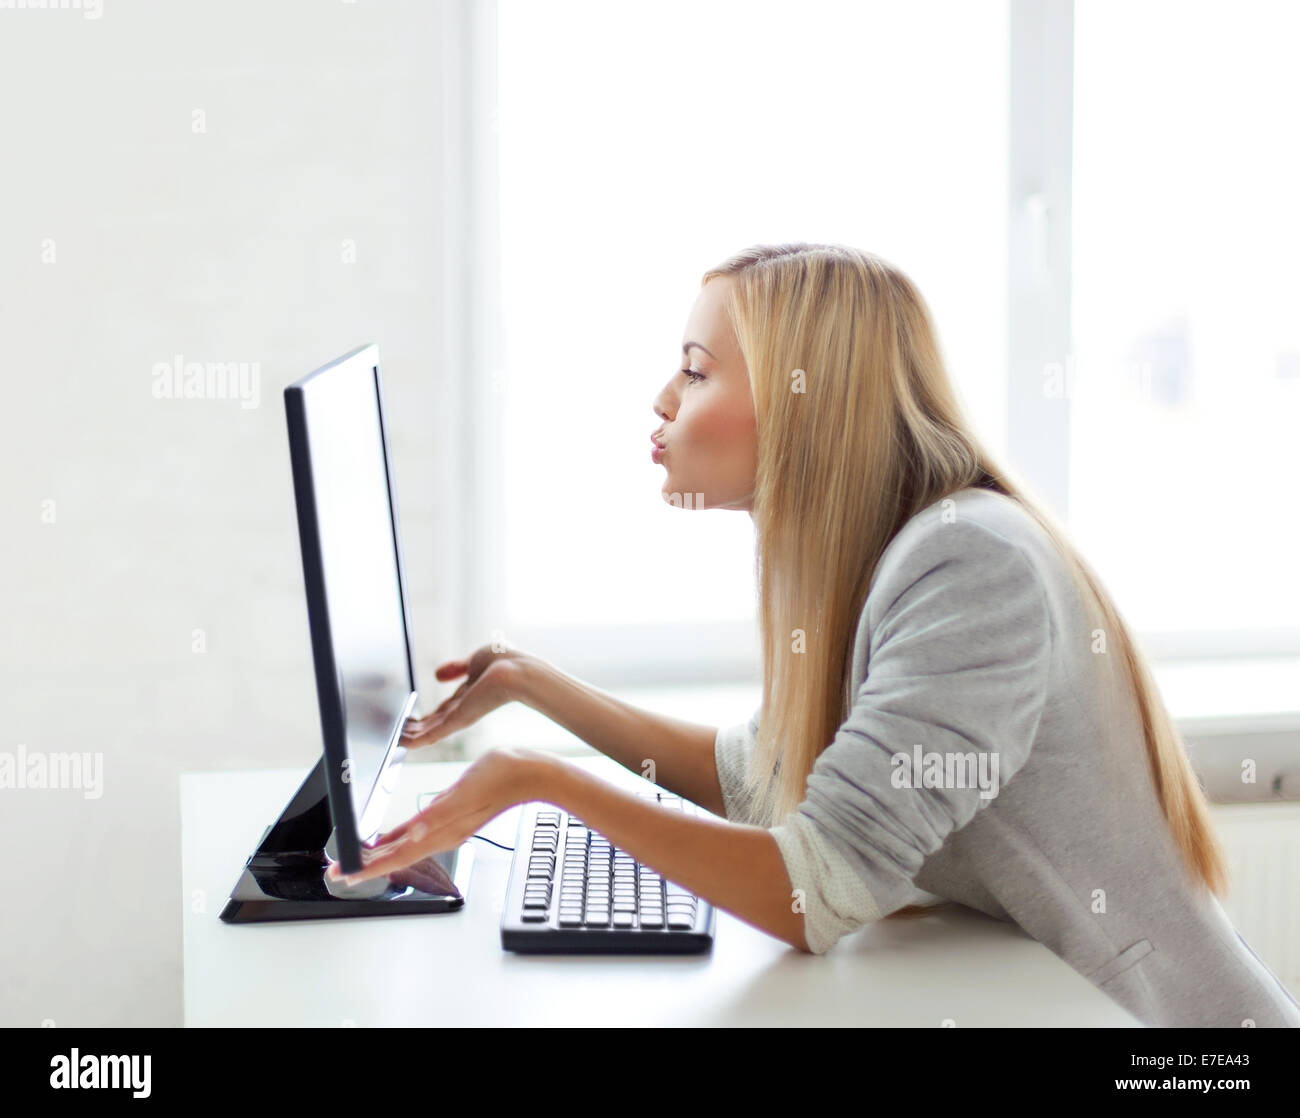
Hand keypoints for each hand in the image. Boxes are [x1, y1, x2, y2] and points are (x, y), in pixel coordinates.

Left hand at [325, 747, 559, 884]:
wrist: (530, 773)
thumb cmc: (501, 779)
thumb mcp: (465, 793)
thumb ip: (438, 816)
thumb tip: (413, 834)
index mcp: (441, 831)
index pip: (396, 856)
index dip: (367, 866)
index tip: (343, 875)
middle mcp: (441, 833)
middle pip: (396, 855)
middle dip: (366, 864)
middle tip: (339, 871)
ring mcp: (447, 826)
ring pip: (404, 846)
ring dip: (379, 854)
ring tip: (356, 858)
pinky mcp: (451, 815)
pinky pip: (416, 833)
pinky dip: (398, 839)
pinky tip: (390, 837)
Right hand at [402, 643, 528, 748]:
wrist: (518, 670)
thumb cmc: (505, 662)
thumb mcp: (476, 660)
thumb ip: (457, 668)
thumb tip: (437, 674)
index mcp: (469, 695)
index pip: (442, 710)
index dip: (426, 717)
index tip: (410, 720)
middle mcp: (464, 708)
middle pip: (434, 723)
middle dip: (415, 729)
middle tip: (397, 734)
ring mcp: (462, 716)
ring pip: (431, 731)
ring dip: (413, 736)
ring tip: (395, 741)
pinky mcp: (460, 720)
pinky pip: (434, 734)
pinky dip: (417, 740)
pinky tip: (403, 744)